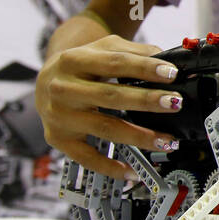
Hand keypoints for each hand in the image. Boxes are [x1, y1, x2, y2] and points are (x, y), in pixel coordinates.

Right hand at [36, 35, 183, 179]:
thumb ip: (133, 52)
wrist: (43, 81)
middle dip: (146, 101)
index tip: (171, 73)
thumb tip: (167, 61)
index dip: (144, 68)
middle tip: (174, 103)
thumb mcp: (102, 48)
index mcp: (73, 60)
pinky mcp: (59, 139)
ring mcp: (60, 116)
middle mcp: (63, 89)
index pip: (114, 63)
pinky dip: (110, 167)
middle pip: (110, 96)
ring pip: (104, 128)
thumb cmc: (79, 66)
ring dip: (139, 136)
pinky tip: (132, 171)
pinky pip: (87, 158)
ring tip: (166, 140)